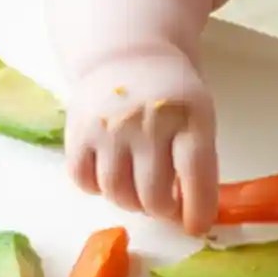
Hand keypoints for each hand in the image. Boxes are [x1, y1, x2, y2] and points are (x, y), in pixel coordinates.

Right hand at [64, 51, 217, 234]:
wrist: (126, 50)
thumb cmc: (171, 90)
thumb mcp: (199, 112)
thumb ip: (199, 156)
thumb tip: (194, 213)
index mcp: (188, 115)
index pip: (196, 172)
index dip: (198, 207)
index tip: (197, 226)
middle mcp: (147, 122)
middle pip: (153, 195)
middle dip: (163, 210)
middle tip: (165, 203)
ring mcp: (109, 128)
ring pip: (117, 194)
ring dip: (131, 202)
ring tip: (139, 187)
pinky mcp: (78, 132)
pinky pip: (84, 181)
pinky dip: (97, 188)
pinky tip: (111, 172)